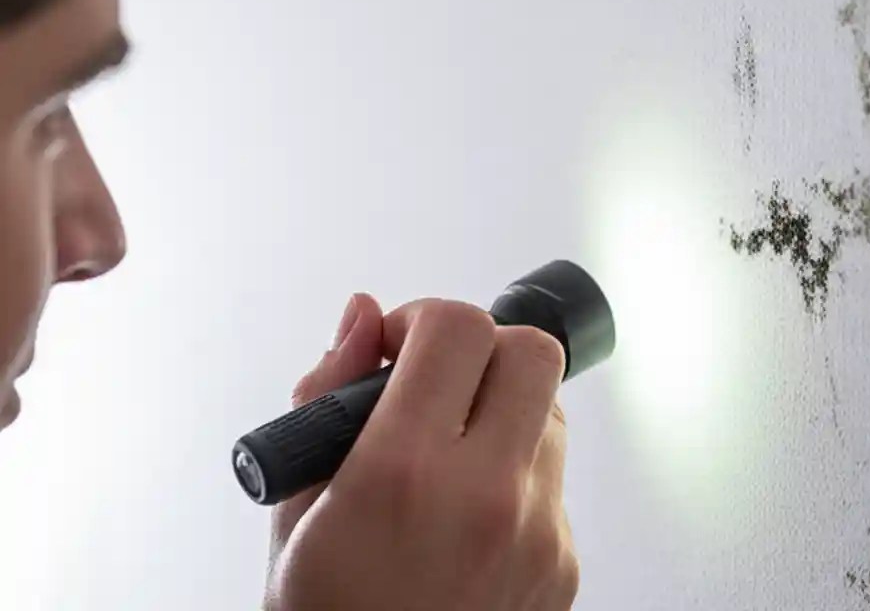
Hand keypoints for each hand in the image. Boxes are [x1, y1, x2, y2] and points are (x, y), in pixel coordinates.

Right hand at [262, 294, 578, 609]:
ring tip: (450, 453)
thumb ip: (328, 396)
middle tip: (440, 377)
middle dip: (483, 345)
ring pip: (551, 413)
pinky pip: (556, 478)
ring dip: (505, 408)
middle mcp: (485, 497)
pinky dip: (519, 472)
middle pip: (533, 351)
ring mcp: (538, 532)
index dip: (422, 317)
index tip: (398, 345)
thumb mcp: (294, 506)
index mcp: (402, 473)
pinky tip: (470, 513)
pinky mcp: (565, 562)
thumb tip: (361, 317)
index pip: (457, 328)